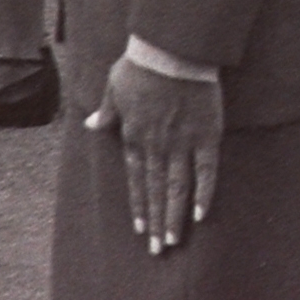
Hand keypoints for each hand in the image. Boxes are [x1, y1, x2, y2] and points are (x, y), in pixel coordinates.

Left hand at [87, 53, 222, 254]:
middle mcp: (155, 147)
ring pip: (178, 188)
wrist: (171, 51)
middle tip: (159, 249)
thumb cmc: (140, 65)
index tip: (141, 229)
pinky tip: (202, 214)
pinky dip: (205, 192)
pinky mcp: (206, 135)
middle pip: (156, 192)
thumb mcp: (113, 87)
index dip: (139, 206)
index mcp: (133, 137)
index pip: (136, 181)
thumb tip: (92, 125)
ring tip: (175, 240)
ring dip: (175, 216)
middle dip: (157, 222)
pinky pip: (206, 170)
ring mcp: (182, 144)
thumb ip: (106, 111)